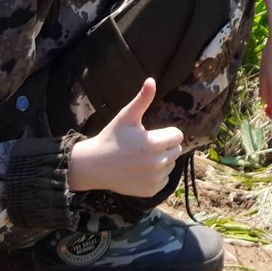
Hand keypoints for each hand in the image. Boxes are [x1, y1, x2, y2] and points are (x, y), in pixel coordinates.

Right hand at [65, 78, 183, 197]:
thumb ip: (142, 100)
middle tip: (146, 146)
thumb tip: (151, 80)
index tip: (152, 134)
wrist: (93, 166)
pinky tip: (141, 170)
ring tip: (142, 158)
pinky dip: (156, 175)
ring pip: (171, 165)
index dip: (166, 133)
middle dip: (165, 146)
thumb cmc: (111, 138)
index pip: (177, 135)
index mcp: (154, 143)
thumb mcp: (126, 117)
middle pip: (176, 150)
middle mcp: (157, 163)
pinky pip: (164, 180)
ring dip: (162, 161)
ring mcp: (154, 178)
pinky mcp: (151, 190)